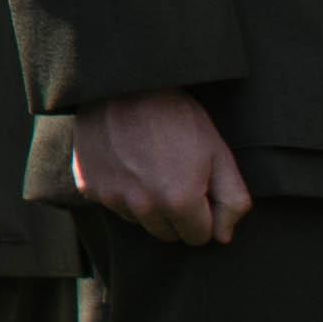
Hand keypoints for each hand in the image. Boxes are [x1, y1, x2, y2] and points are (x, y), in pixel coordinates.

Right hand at [70, 88, 252, 245]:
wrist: (125, 84)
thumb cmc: (176, 115)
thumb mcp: (218, 152)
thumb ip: (232, 200)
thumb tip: (224, 236)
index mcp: (180, 202)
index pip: (198, 237)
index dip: (204, 214)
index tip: (199, 187)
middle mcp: (143, 208)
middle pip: (168, 234)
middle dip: (177, 214)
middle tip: (176, 175)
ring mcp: (113, 198)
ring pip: (140, 220)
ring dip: (148, 204)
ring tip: (150, 165)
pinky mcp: (90, 187)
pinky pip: (113, 203)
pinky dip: (122, 190)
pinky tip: (126, 161)